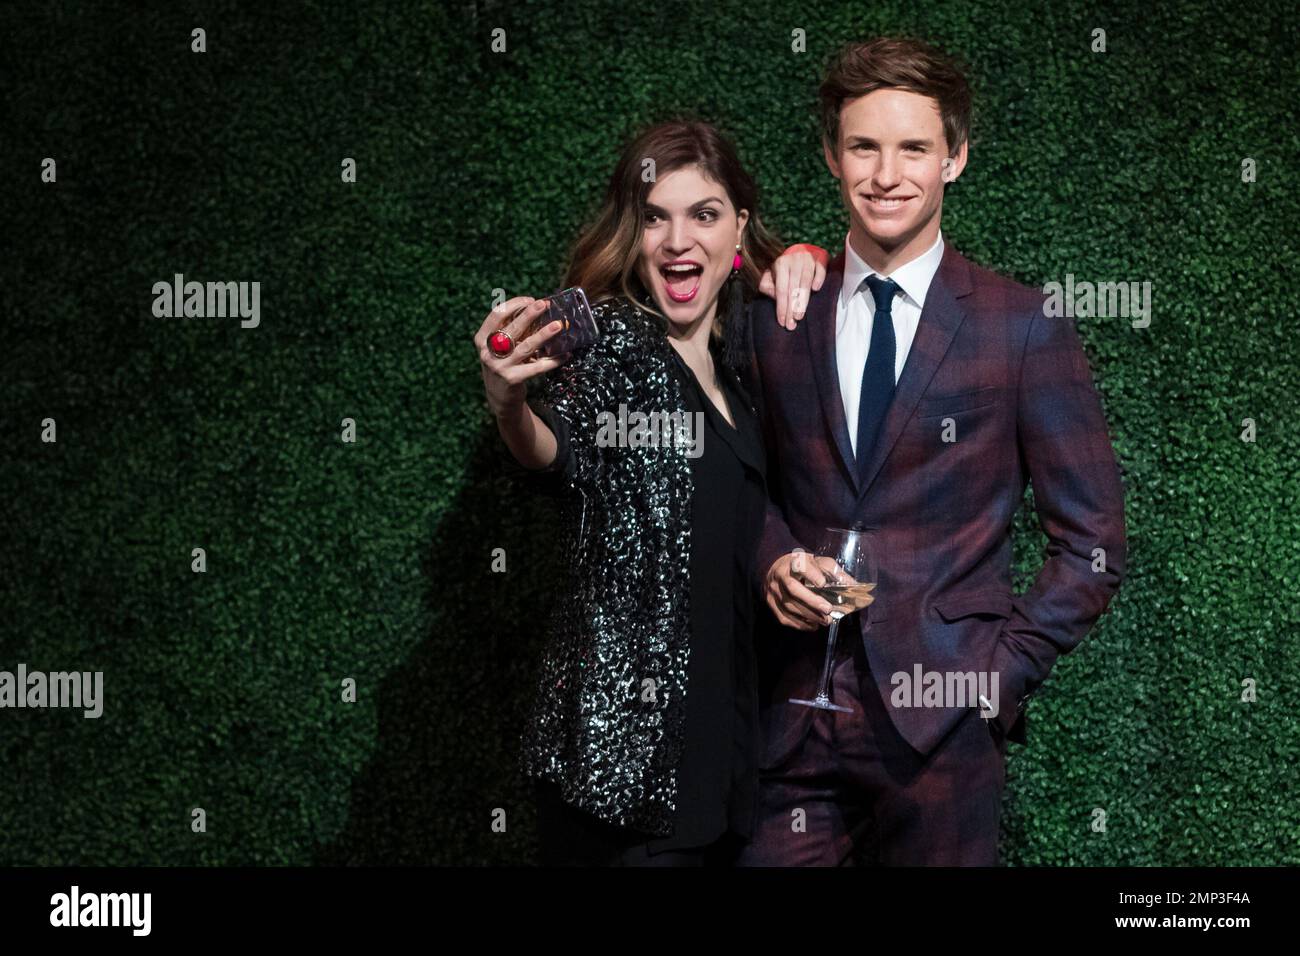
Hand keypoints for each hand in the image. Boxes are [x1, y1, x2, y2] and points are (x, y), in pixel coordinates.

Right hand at [474, 296, 568, 418]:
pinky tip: (564, 355)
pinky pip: (536, 367)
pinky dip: (552, 361)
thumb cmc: (503, 364)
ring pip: (525, 347)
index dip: (513, 305)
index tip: (530, 299)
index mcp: (482, 339)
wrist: (499, 398)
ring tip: (558, 326)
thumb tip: (536, 309)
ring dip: (543, 335)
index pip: (496, 315)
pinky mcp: (512, 379)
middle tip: (544, 304)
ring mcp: (499, 366)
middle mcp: (488, 352)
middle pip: (511, 328)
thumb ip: (509, 331)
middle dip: (529, 314)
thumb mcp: (497, 347)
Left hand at [757, 244, 828, 330]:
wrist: (798, 251)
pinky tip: (816, 289)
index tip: (782, 321)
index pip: (781, 289)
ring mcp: (807, 259)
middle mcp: (794, 260)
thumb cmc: (783, 269)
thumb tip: (775, 297)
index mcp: (781, 264)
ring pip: (806, 281)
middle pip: (793, 288)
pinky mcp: (819, 259)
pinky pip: (820, 269)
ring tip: (799, 316)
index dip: (781, 306)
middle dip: (791, 308)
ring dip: (803, 300)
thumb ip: (767, 286)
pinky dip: (819, 278)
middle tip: (791, 324)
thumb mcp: (770, 276)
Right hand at [763, 550, 835, 630]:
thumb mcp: (818, 562)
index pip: (801, 566)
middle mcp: (780, 575)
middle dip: (811, 601)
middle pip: (793, 589)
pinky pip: (783, 617)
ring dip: (808, 615)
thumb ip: (833, 571)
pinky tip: (812, 625)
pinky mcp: (770, 603)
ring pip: (789, 605)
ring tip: (825, 621)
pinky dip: (799, 624)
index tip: (823, 583)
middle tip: (828, 610)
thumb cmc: (802, 565)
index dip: (812, 575)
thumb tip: (853, 584)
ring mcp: (773, 590)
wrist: (776, 567)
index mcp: (793, 561)